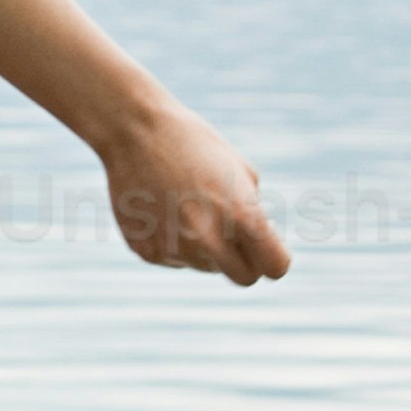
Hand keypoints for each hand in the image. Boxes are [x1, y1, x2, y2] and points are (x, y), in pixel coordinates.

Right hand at [100, 105, 289, 284]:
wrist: (136, 131)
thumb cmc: (195, 145)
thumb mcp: (242, 172)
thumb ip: (254, 215)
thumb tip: (253, 246)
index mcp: (241, 216)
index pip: (275, 267)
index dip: (273, 257)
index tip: (264, 245)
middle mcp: (209, 240)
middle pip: (244, 278)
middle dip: (244, 260)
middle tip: (232, 234)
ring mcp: (175, 249)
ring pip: (206, 266)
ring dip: (205, 247)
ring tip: (187, 205)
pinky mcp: (147, 252)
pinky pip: (174, 259)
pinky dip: (173, 241)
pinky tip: (162, 208)